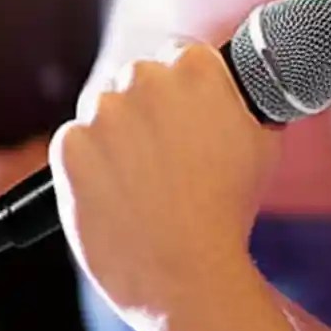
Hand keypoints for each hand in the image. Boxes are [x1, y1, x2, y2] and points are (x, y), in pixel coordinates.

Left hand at [51, 44, 278, 326]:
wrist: (187, 275)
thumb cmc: (230, 212)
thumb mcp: (261, 142)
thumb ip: (242, 100)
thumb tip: (245, 83)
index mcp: (195, 67)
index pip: (178, 55)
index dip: (182, 93)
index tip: (185, 121)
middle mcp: (144, 78)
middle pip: (135, 81)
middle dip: (146, 112)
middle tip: (164, 160)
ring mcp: (102, 112)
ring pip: (102, 112)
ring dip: (114, 139)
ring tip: (141, 185)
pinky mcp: (68, 147)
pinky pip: (72, 144)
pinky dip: (86, 167)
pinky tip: (115, 195)